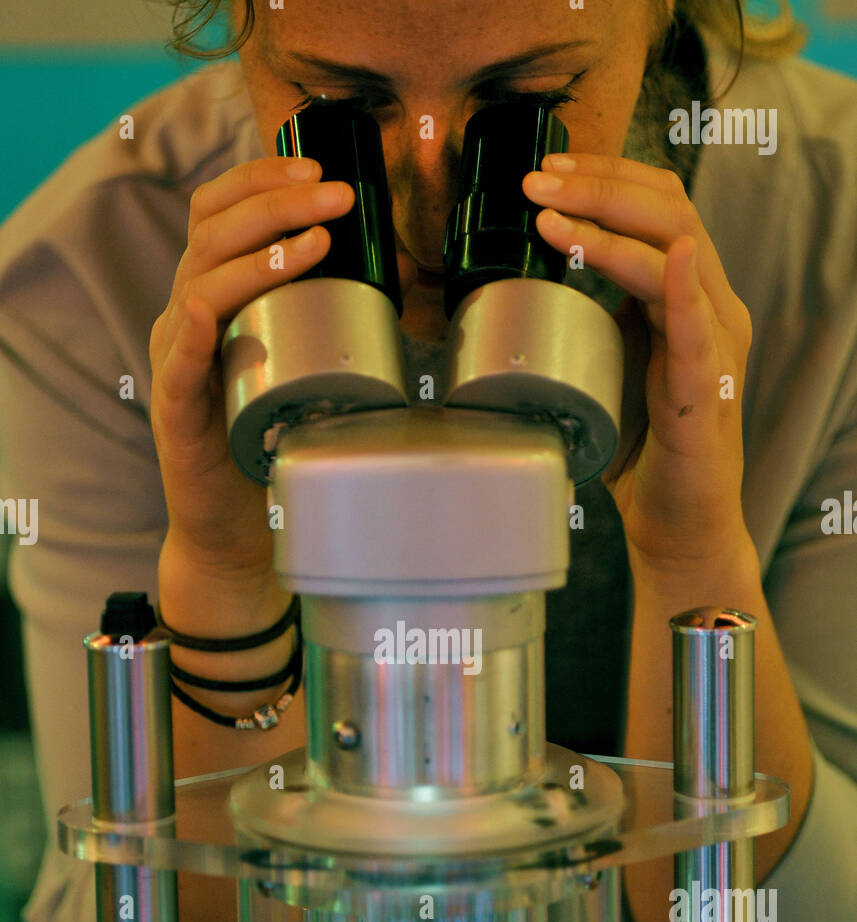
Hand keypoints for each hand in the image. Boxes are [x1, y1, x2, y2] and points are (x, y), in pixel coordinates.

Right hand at [149, 156, 354, 582]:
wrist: (235, 524)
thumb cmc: (270, 440)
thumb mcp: (298, 362)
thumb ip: (320, 318)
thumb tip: (394, 277)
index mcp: (211, 295)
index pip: (220, 212)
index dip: (262, 179)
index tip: (318, 167)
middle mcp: (183, 317)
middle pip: (214, 233)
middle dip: (277, 202)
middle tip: (335, 194)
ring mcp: (175, 361)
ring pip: (199, 285)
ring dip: (256, 255)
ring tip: (314, 240)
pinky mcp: (174, 410)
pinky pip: (176, 362)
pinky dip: (192, 331)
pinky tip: (211, 311)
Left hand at [523, 152, 755, 575]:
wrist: (676, 524)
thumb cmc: (645, 448)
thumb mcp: (614, 363)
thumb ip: (595, 319)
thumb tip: (530, 283)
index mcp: (689, 296)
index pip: (659, 206)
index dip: (607, 176)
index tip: (550, 169)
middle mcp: (711, 308)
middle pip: (668, 213)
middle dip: (599, 187)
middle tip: (538, 181)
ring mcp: (714, 348)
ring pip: (676, 256)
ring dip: (611, 226)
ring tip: (552, 216)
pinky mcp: (706, 393)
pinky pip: (699, 332)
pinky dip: (680, 291)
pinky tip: (668, 259)